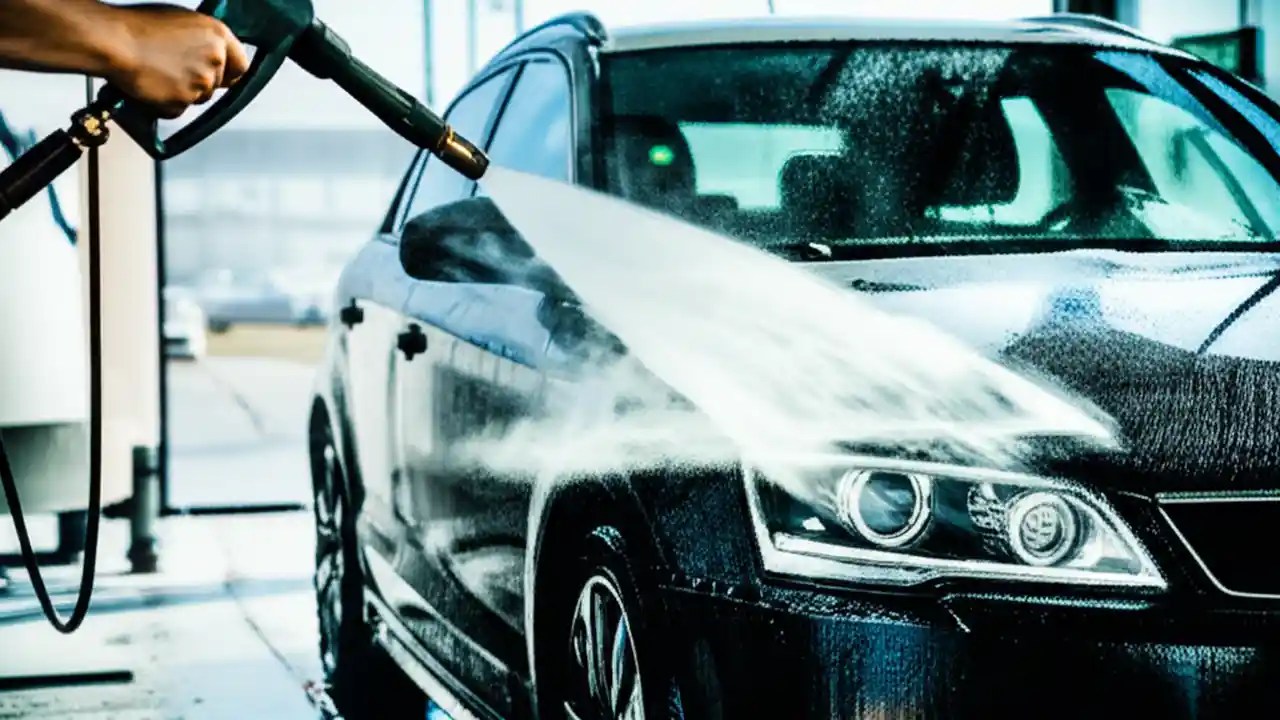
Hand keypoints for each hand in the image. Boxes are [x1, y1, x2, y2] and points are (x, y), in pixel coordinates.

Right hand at [106, 6, 249, 118]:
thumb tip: (209, 52)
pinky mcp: (182, 102)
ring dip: (182, 92)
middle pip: (216, 84)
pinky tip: (151, 85)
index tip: (222, 75)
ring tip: (158, 73)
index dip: (229, 72)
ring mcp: (200, 84)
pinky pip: (178, 109)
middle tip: (173, 69)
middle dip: (199, 81)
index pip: (241, 65)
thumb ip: (203, 40)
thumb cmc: (139, 26)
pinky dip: (165, 103)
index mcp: (218, 35)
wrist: (115, 43)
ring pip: (197, 98)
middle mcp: (215, 60)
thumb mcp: (182, 22)